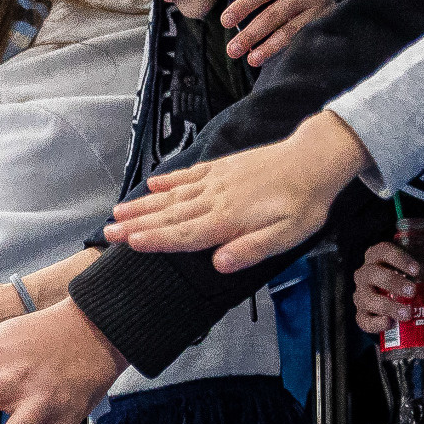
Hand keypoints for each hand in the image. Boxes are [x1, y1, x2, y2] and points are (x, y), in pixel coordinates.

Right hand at [108, 113, 368, 270]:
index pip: (186, 234)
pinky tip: (152, 185)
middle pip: (170, 215)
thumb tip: (219, 264)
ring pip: (173, 197)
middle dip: (137, 225)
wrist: (314, 159)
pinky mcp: (222, 168)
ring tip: (118, 213)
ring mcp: (217, 181)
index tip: (130, 244)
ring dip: (144, 206)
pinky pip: (189, 175)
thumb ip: (252, 249)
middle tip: (109, 233)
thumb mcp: (288, 235)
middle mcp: (216, 199)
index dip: (157, 239)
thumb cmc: (305, 203)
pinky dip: (169, 181)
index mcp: (229, 219)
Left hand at [219, 0, 351, 68]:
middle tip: (231, 51)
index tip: (225, 21)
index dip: (243, 6)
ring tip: (251, 60)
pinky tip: (278, 61)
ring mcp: (316, 8)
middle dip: (251, 34)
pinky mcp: (328, 19)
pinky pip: (307, 37)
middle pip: (272, 16)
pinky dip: (292, 50)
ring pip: (290, 31)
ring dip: (270, 48)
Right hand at [354, 228, 423, 334]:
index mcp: (378, 256)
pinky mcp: (363, 316)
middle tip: (413, 291)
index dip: (398, 259)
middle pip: (372, 274)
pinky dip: (374, 323)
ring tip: (407, 313)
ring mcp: (362, 295)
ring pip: (367, 299)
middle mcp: (365, 274)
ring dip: (386, 306)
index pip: (383, 251)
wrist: (409, 297)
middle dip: (392, 282)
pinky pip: (363, 320)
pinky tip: (389, 324)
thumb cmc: (416, 272)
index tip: (417, 270)